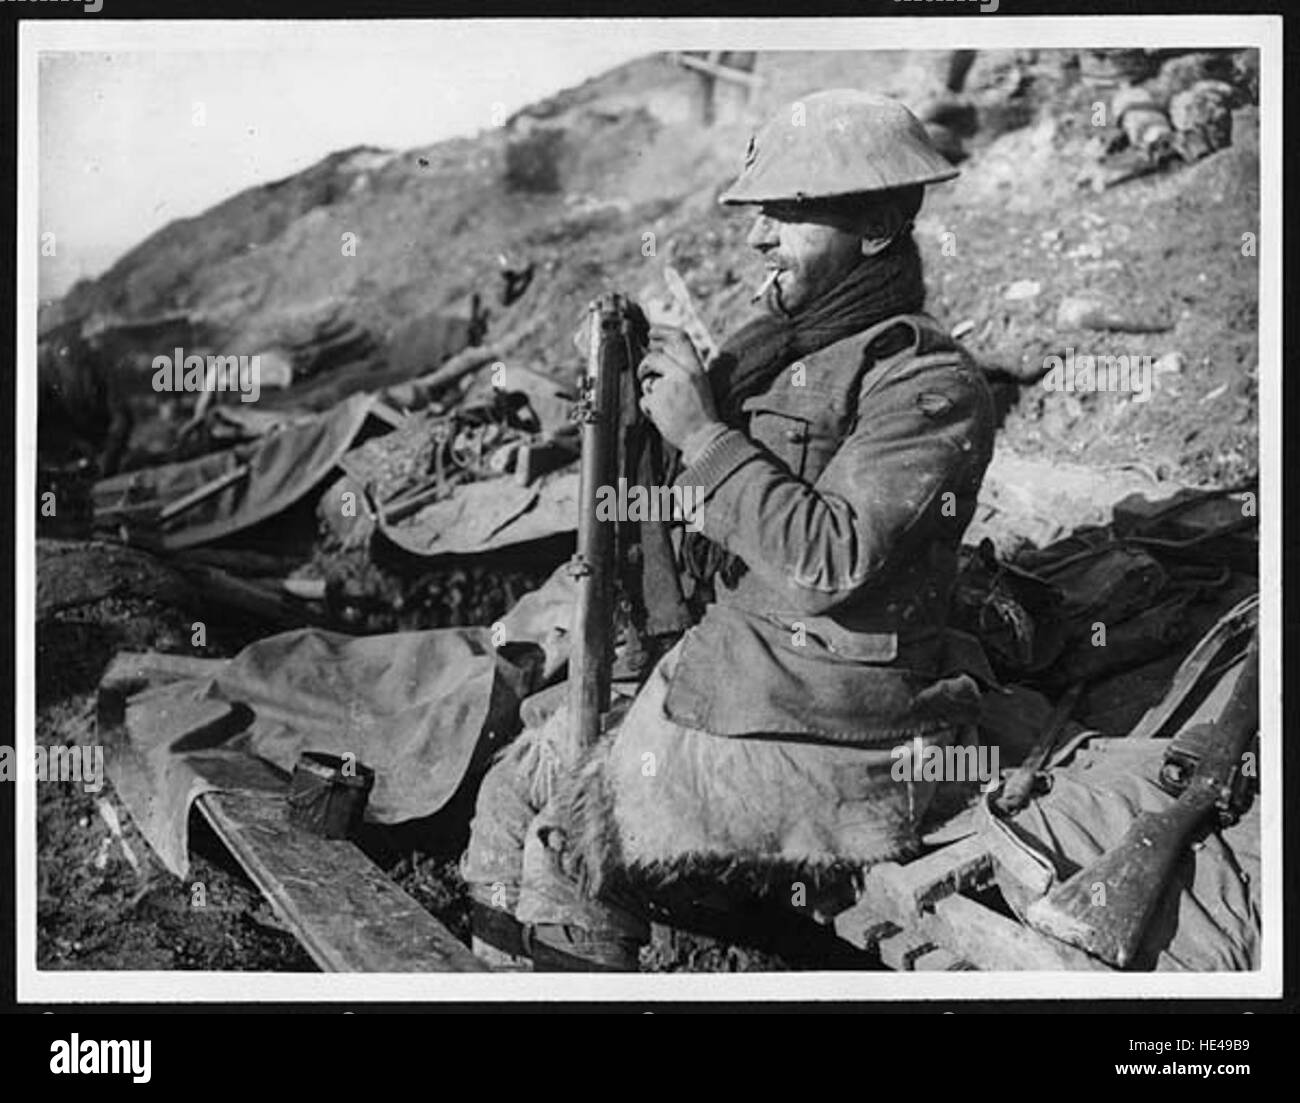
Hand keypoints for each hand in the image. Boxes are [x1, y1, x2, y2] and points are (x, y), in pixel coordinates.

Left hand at [637, 325, 720, 450]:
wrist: (704, 438)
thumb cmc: (702, 415)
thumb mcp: (700, 385)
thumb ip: (684, 370)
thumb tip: (662, 354)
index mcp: (696, 368)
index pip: (680, 338)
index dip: (663, 332)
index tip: (651, 333)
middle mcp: (682, 373)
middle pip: (654, 357)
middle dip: (645, 364)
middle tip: (643, 371)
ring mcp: (667, 387)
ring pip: (648, 382)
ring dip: (651, 393)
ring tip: (667, 408)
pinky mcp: (656, 401)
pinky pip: (644, 400)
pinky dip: (649, 409)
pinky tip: (663, 417)